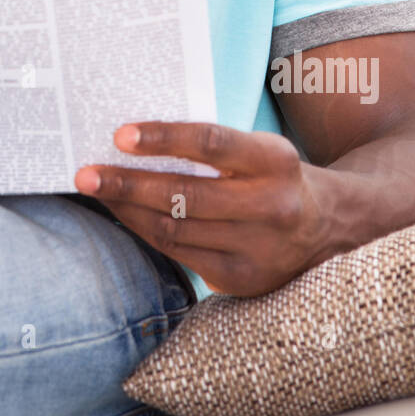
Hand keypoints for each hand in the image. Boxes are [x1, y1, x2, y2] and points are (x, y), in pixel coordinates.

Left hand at [74, 121, 325, 297]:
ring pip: (176, 230)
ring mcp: (258, 249)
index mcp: (276, 161)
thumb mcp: (259, 150)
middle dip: (127, 184)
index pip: (211, 143)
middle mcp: (271, 206)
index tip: (120, 135)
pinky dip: (148, 233)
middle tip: (86, 174)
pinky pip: (180, 255)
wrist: (329, 229)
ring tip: (97, 192)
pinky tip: (126, 217)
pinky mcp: (242, 280)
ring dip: (129, 210)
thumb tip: (136, 142)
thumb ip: (213, 147)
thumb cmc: (275, 177)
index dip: (163, 139)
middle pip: (185, 196)